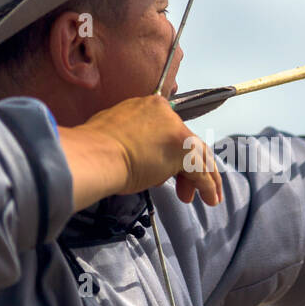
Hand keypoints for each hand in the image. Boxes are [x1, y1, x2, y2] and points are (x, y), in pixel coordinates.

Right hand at [58, 95, 222, 210]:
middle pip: (188, 142)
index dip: (174, 153)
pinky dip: (207, 186)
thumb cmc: (95, 150)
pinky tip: (209, 198)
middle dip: (190, 167)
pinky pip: (201, 171)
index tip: (171, 170)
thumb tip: (140, 153)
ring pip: (199, 155)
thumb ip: (134, 138)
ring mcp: (176, 130)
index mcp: (149, 107)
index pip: (171, 130)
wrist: (95, 155)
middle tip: (186, 188)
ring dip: (205, 178)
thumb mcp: (116, 133)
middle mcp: (166, 114)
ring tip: (207, 196)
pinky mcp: (183, 149)